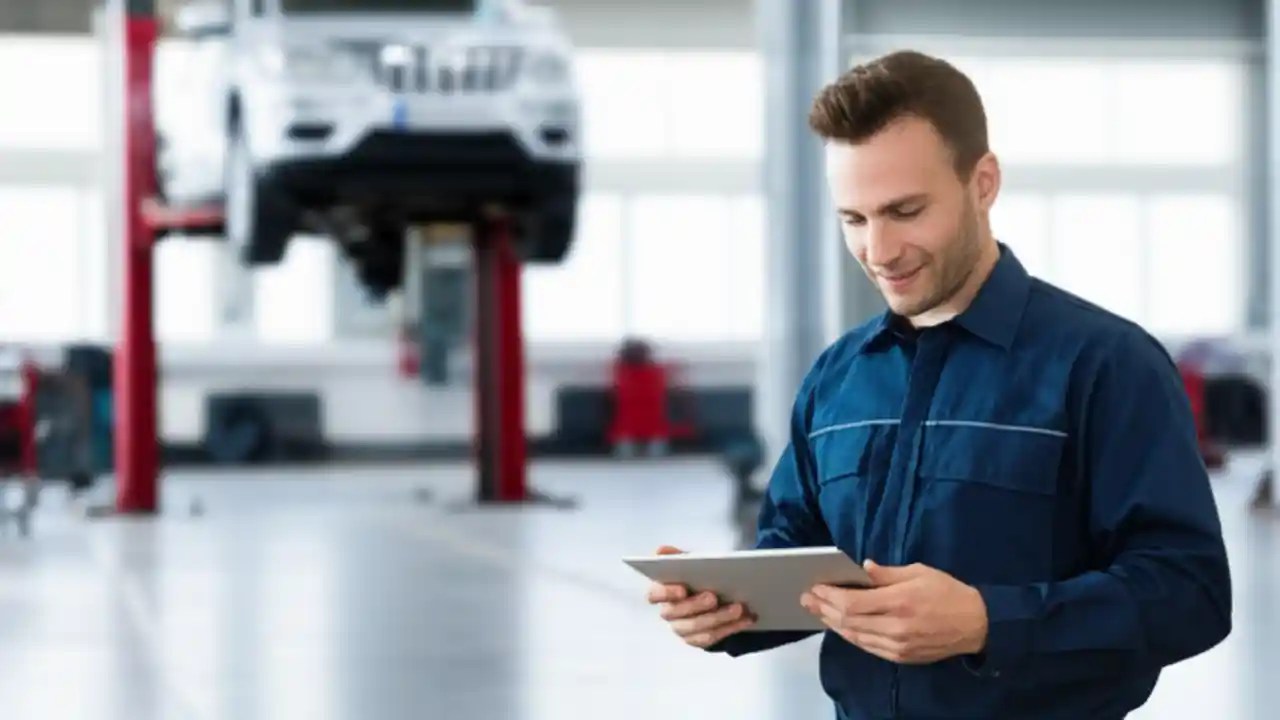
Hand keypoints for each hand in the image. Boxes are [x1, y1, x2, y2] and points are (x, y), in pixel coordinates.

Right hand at [646, 545, 755, 647]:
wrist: (712, 595)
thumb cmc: (696, 577)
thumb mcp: (689, 563)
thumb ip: (677, 557)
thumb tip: (662, 551)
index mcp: (661, 591)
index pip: (654, 594)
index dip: (666, 593)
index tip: (682, 589)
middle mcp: (668, 613)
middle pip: (677, 613)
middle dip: (696, 605)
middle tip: (713, 597)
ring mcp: (682, 629)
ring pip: (697, 628)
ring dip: (719, 618)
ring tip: (739, 608)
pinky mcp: (698, 640)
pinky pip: (713, 637)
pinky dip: (731, 628)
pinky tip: (746, 619)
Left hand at [800, 560, 987, 664]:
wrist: (976, 624)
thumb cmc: (948, 592)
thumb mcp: (920, 572)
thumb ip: (887, 573)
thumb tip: (862, 567)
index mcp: (899, 602)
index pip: (853, 603)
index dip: (830, 597)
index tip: (816, 587)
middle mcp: (895, 627)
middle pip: (849, 621)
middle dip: (824, 609)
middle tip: (807, 599)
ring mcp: (897, 645)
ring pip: (855, 637)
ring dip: (833, 624)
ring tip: (818, 612)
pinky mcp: (901, 657)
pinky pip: (868, 647)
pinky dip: (851, 636)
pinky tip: (841, 627)